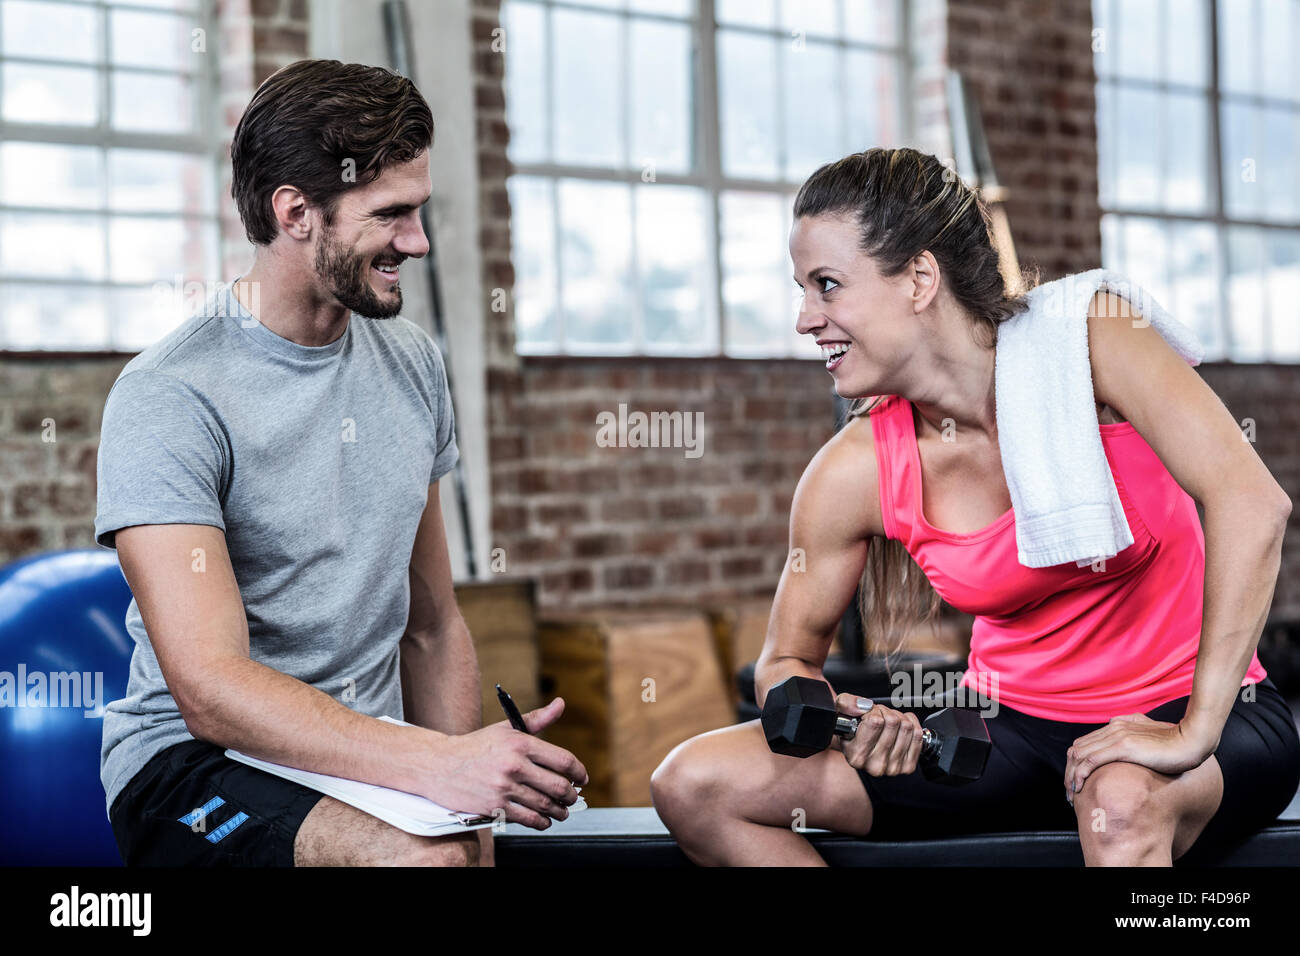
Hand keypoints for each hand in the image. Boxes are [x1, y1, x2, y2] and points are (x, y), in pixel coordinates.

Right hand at [420, 697, 588, 829]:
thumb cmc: (476, 745)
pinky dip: (542, 822)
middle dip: (571, 795)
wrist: (439, 765)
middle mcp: (514, 765)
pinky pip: (528, 819)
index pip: (563, 760)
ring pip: (545, 805)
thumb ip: (537, 719)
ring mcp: (504, 787)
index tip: (582, 778)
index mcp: (520, 743)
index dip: (579, 772)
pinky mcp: (495, 806)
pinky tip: (545, 819)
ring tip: (562, 811)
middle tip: (573, 798)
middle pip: (558, 786)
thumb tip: (561, 704)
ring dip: (560, 811)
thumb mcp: (506, 728)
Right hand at [832, 693, 924, 776]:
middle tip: (878, 716)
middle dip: (885, 712)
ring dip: (898, 717)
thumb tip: (864, 706)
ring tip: (886, 722)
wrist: (857, 745)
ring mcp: (893, 768)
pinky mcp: (908, 766)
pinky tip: (899, 726)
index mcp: (856, 756)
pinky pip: (918, 735)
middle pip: (893, 722)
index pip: (875, 722)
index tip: (867, 714)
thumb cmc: (849, 728)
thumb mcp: (840, 711)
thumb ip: (847, 703)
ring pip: (906, 727)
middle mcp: (875, 766)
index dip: (873, 710)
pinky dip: (911, 723)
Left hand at [1064, 713, 1212, 804]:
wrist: (1193, 740)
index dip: (1077, 763)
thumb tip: (1132, 747)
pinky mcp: (1123, 746)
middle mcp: (1114, 727)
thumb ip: (1138, 738)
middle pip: (1077, 749)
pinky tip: (1079, 788)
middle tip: (1069, 792)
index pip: (1085, 743)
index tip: (1077, 782)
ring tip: (1072, 794)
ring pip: (1079, 755)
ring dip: (1071, 776)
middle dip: (1069, 771)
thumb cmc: (1178, 744)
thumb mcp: (1152, 738)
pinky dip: (1080, 774)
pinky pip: (1090, 760)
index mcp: (1119, 724)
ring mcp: (1117, 735)